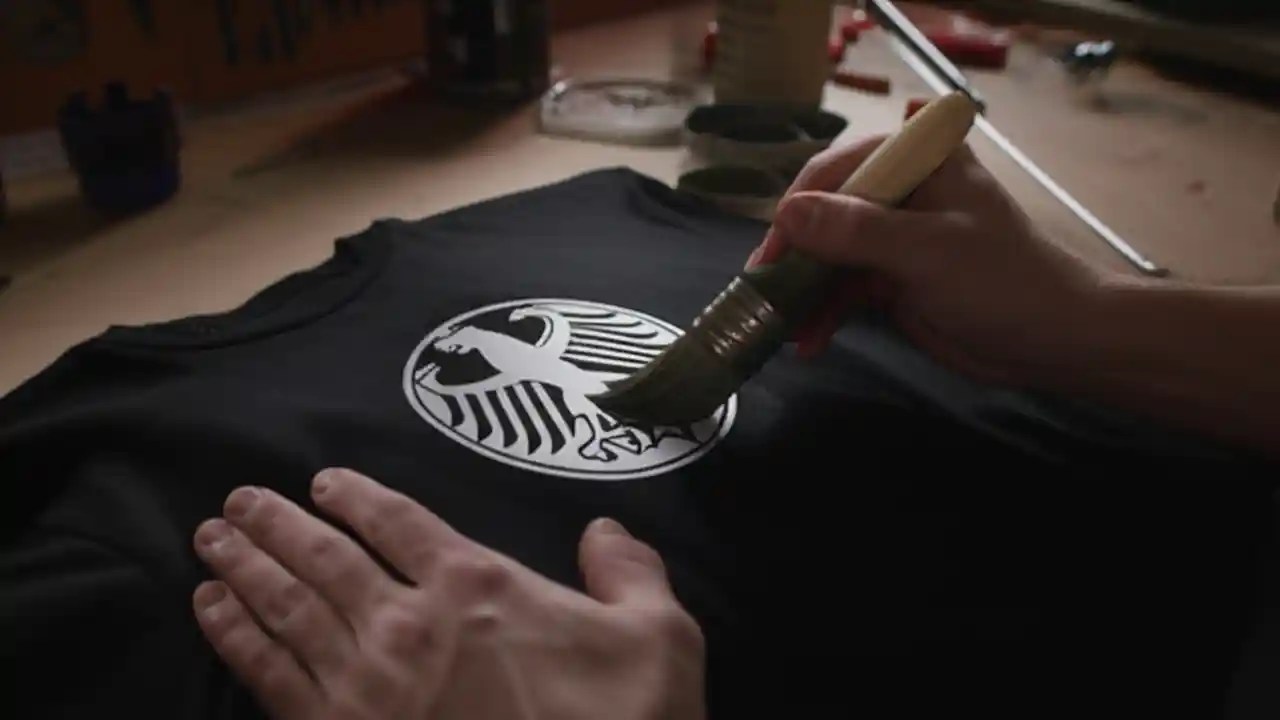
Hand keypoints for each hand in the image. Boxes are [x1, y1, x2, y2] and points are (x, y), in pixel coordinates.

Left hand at [190, 468, 705, 719]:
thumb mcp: (661, 634)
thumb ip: (629, 571)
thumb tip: (603, 531)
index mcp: (479, 586)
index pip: (400, 523)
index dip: (357, 496)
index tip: (324, 480)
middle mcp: (410, 625)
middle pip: (325, 558)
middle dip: (277, 524)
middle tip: (240, 500)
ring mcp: (368, 686)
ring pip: (288, 609)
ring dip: (244, 568)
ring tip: (211, 540)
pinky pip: (273, 678)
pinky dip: (236, 638)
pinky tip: (213, 612)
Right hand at [747, 135, 1106, 386]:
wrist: (1053, 340)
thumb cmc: (1003, 282)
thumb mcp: (928, 252)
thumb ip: (858, 231)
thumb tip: (788, 213)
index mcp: (917, 160)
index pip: (835, 171)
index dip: (797, 213)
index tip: (771, 258)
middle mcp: (900, 189)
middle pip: (822, 213)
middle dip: (792, 257)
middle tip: (762, 298)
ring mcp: (893, 234)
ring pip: (825, 254)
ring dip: (801, 292)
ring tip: (780, 330)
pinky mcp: (890, 275)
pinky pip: (840, 287)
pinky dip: (821, 312)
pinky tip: (806, 341)